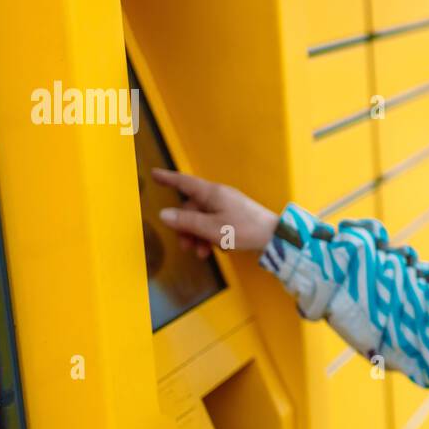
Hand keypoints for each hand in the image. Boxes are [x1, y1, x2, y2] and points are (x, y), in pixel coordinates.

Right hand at [150, 167, 278, 257]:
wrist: (275, 237)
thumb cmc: (243, 229)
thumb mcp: (211, 228)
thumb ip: (187, 222)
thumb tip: (164, 214)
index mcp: (211, 193)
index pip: (184, 182)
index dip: (168, 178)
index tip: (153, 174)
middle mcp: (218, 197)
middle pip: (192, 208)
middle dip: (186, 228)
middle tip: (187, 247)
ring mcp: (227, 207)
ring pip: (203, 219)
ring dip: (199, 237)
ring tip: (203, 254)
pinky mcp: (235, 217)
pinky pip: (216, 225)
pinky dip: (212, 237)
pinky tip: (219, 250)